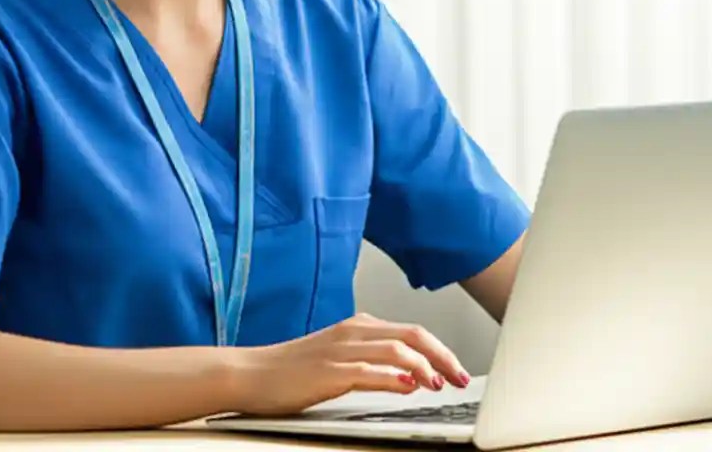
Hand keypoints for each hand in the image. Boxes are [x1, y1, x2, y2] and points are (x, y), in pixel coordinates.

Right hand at [231, 312, 469, 416]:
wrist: (250, 374)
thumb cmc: (291, 370)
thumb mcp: (339, 358)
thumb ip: (373, 361)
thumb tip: (411, 374)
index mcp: (358, 326)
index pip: (412, 331)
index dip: (441, 349)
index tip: (457, 369)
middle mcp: (353, 332)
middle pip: (413, 334)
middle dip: (443, 356)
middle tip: (462, 378)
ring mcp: (341, 350)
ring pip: (397, 348)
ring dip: (425, 366)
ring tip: (439, 384)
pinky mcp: (329, 371)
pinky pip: (369, 371)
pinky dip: (394, 377)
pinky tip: (409, 386)